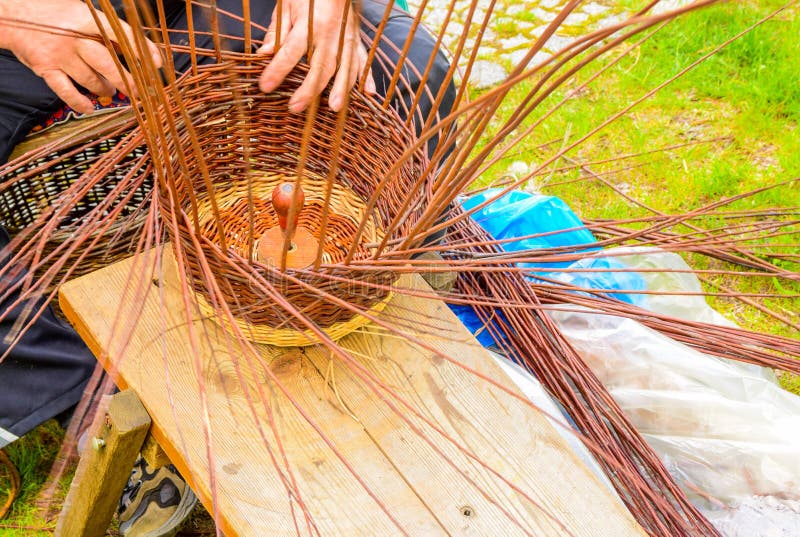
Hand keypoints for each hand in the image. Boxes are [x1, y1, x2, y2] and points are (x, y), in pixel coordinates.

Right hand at [0, 0, 161, 113]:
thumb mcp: (81, 13)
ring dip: (106, 89)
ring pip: (92, 80)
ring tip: (110, 89)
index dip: (142, 50)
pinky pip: (67, 92)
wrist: (10, 13)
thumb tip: (135, 50)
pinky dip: (81, 102)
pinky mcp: (46, 69)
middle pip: (109, 64)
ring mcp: (60, 55)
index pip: (120, 35)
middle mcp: (74, 38)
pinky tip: (90, 107)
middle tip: (139, 90)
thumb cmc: (53, 14)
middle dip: (128, 81)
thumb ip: (103, 31)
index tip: (159, 63)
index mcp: (85, 19)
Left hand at [257, 0, 375, 112]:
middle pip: (320, 67)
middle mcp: (331, 35)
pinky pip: (362, 61)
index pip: (291, 52)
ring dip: (340, 89)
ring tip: (334, 108)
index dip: (277, 70)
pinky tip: (368, 94)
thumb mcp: (287, 5)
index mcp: (311, 24)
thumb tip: (264, 54)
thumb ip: (277, 31)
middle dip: (308, 90)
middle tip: (295, 107)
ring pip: (345, 69)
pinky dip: (367, 78)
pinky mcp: (357, 40)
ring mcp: (347, 39)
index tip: (265, 86)